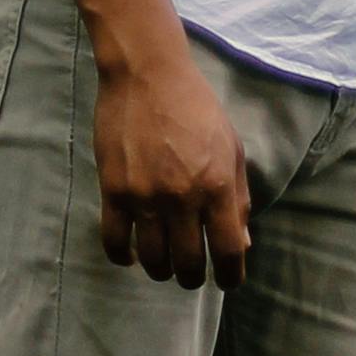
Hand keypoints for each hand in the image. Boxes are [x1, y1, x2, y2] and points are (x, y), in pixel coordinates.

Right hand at [95, 46, 253, 288]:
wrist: (147, 74)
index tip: (227, 281)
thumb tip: (241, 243)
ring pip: (153, 260)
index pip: (229, 251)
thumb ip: (238, 198)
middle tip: (191, 272)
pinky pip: (115, 242)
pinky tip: (131, 254)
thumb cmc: (196, 108)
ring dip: (161, 269)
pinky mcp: (114, 191)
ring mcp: (145, 197)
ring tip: (164, 262)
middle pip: (188, 263)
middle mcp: (182, 198)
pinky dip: (123, 256)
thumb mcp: (231, 148)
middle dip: (192, 277)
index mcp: (217, 186)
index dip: (231, 276)